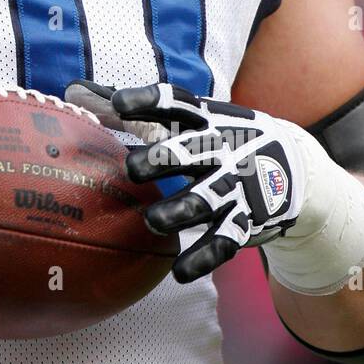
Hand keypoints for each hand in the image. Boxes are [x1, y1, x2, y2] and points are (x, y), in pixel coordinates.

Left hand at [63, 80, 308, 283]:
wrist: (292, 167)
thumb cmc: (215, 138)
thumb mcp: (184, 119)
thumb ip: (128, 110)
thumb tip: (71, 91)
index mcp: (203, 118)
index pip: (174, 103)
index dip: (147, 102)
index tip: (119, 105)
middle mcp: (221, 148)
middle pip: (190, 150)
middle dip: (161, 158)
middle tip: (130, 169)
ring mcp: (236, 185)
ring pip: (206, 198)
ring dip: (179, 210)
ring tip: (152, 221)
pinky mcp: (246, 219)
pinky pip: (224, 241)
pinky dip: (203, 258)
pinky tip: (178, 272)